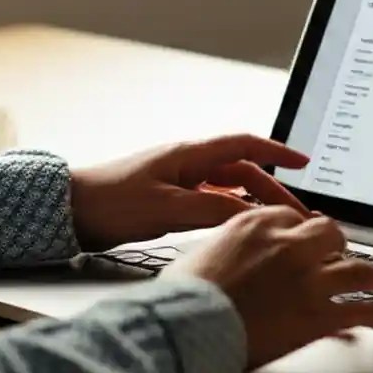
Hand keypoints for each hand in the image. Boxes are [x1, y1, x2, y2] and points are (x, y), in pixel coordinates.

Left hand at [69, 134, 309, 251]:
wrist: (68, 210)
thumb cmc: (110, 201)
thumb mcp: (166, 208)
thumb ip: (208, 211)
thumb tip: (248, 215)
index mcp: (188, 155)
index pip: (243, 146)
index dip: (277, 152)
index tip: (303, 161)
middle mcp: (186, 165)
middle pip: (240, 171)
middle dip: (271, 189)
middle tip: (294, 213)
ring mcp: (176, 182)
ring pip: (226, 189)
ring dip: (251, 202)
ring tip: (274, 223)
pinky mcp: (166, 201)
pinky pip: (209, 203)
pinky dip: (229, 212)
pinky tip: (237, 227)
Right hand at [164, 206, 372, 367]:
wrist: (190, 326)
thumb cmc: (186, 294)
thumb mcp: (202, 252)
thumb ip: (228, 245)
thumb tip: (231, 251)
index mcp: (258, 224)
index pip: (293, 216)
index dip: (303, 229)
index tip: (307, 237)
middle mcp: (290, 246)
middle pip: (331, 234)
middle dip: (339, 245)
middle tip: (343, 255)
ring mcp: (309, 281)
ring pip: (358, 270)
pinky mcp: (319, 316)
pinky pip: (360, 312)